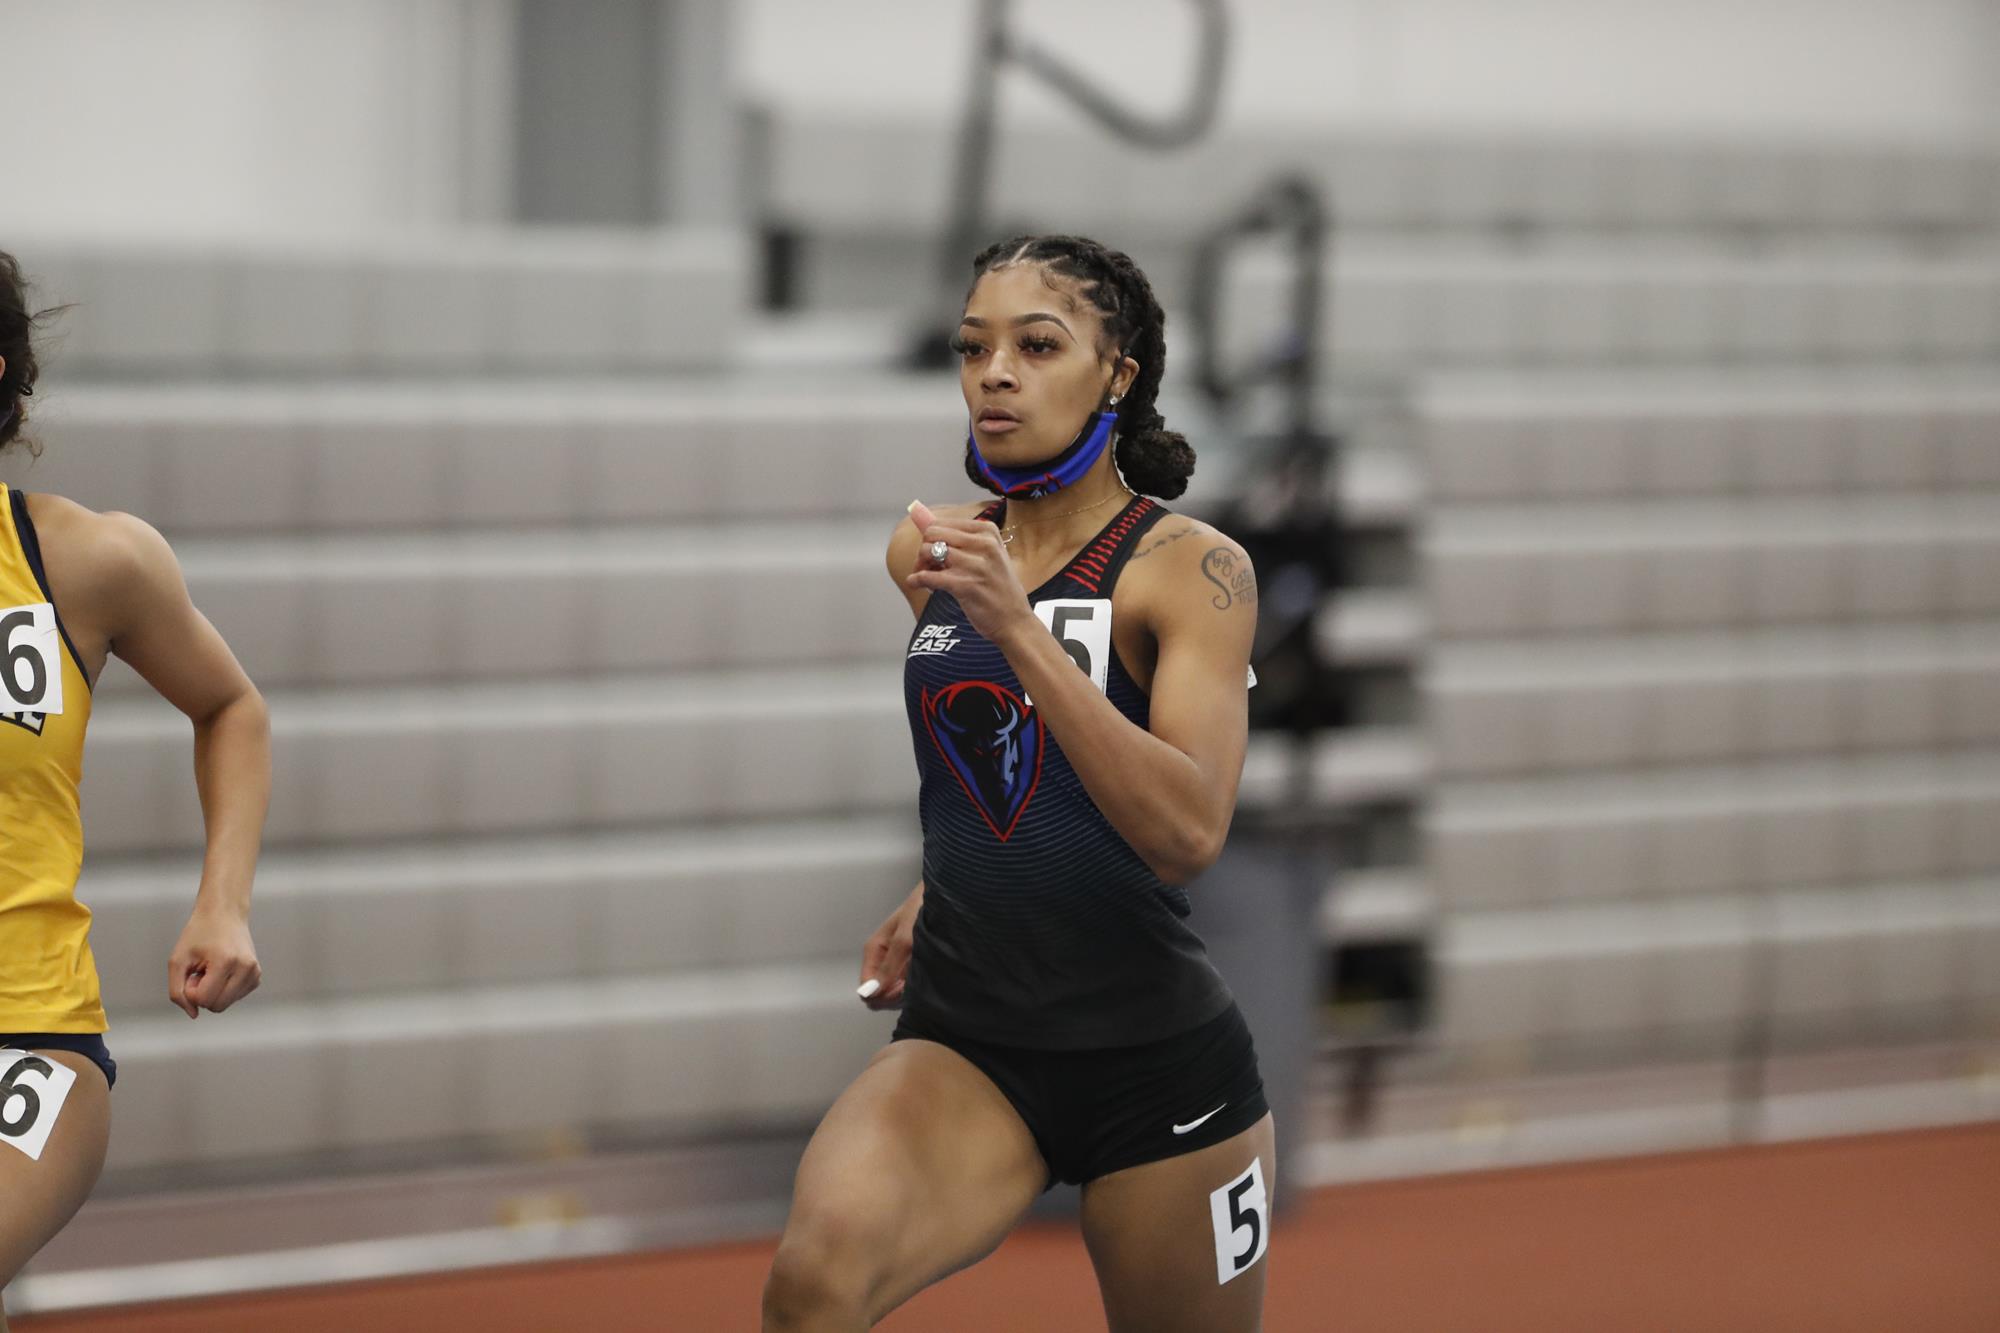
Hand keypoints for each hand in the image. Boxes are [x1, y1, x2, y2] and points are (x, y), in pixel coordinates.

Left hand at [168, 905, 261, 1018]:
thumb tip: (193, 1014)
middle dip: (202, 993)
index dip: (190, 989)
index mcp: (227, 961)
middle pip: (216, 1006)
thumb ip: (177, 991)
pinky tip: (223, 972)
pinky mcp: (257, 977)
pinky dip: (223, 990)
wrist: (224, 915)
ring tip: (212, 970)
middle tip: (201, 971)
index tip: (193, 971)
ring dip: (213, 992)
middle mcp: (246, 968)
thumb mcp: (177, 960)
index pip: (203, 999)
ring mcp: (255, 973)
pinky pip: (233, 998)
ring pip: (225, 1004)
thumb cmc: (199, 934)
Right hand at [858, 882, 922, 1009]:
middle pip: (879, 993)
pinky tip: (927, 975)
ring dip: (907, 990)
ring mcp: (898, 963)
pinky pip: (908, 986)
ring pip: (894, 992)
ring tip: (923, 974)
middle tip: (913, 981)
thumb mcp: (904, 938)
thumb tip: (871, 992)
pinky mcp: (912, 965)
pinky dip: (916, 985)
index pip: (866, 988)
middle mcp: (883, 959)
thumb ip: (888, 966)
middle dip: (894, 994)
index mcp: (874, 950)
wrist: (944, 897)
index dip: (881, 994)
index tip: (900, 987)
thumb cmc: (922, 908)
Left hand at [904, 500, 1032, 644]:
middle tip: (928, 567)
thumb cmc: (997, 587)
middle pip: (932, 533)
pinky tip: (917, 585)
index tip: (935, 556)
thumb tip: (917, 510)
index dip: (931, 539)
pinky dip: (917, 580)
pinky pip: (928, 576)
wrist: (1015, 621)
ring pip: (928, 551)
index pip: (942, 523)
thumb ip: (950, 533)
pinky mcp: (966, 586)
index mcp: (988, 531)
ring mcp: (976, 565)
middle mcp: (984, 544)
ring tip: (928, 579)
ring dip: (920, 567)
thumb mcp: (983, 554)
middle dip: (923, 550)